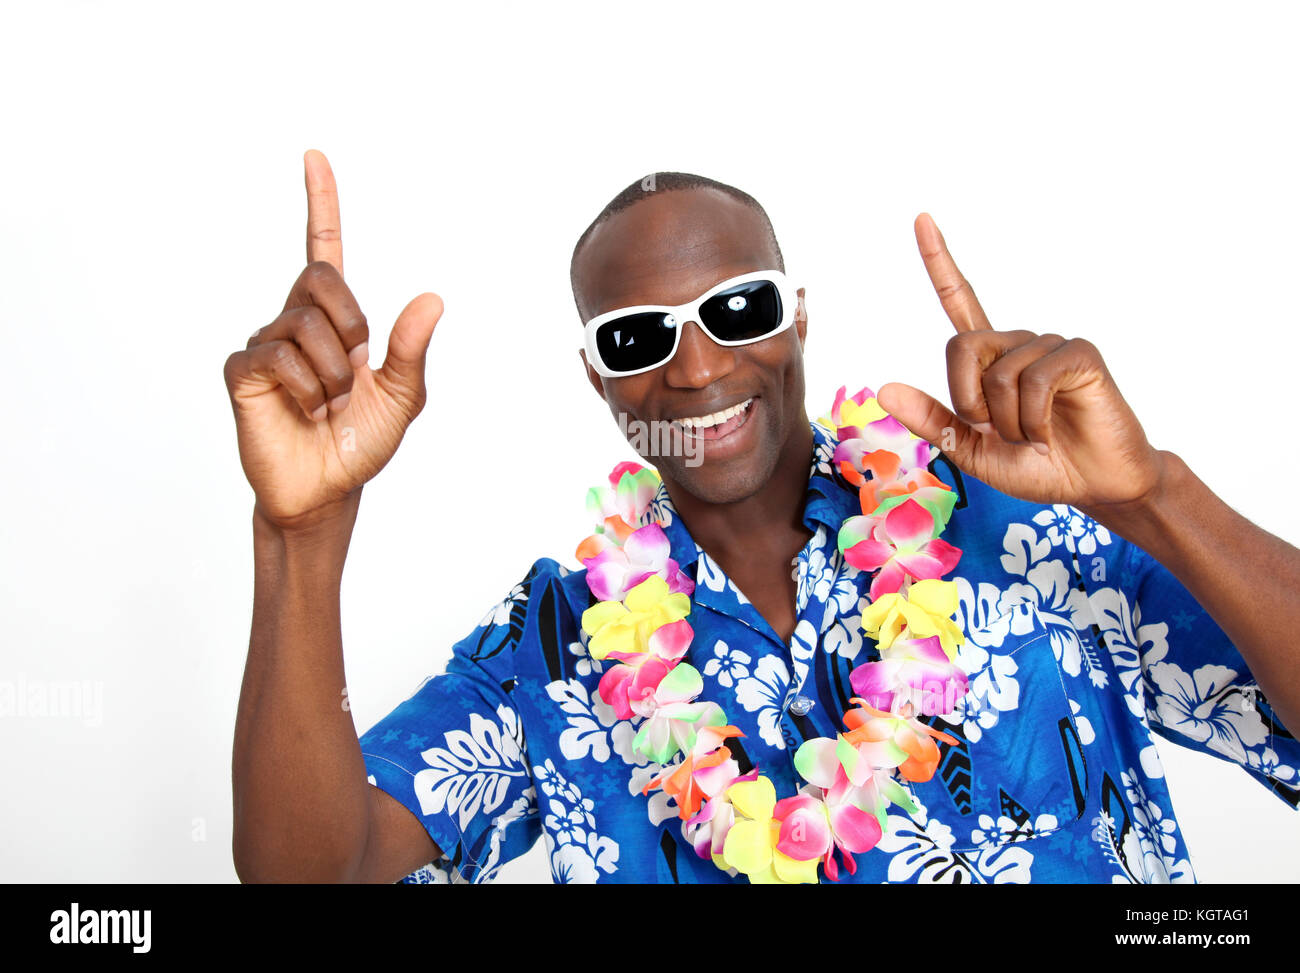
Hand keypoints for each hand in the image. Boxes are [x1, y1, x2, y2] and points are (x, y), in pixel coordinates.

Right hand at [223, 150, 442, 529]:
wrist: (327, 491)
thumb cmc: (361, 441)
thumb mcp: (403, 397)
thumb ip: (413, 350)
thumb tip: (432, 299)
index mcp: (335, 320)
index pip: (324, 249)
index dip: (321, 203)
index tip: (314, 156)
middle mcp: (296, 321)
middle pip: (322, 279)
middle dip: (351, 325)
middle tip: (354, 371)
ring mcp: (267, 344)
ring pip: (305, 326)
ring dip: (331, 374)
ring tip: (326, 404)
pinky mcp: (244, 372)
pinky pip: (278, 358)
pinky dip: (304, 388)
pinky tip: (303, 409)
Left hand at [876, 214, 1164, 513]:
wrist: (1095, 485)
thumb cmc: (1037, 465)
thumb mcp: (971, 450)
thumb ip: (931, 420)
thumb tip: (883, 389)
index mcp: (988, 360)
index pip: (959, 299)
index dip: (940, 260)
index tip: (921, 218)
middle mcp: (1016, 342)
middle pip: (960, 346)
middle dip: (969, 401)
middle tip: (999, 431)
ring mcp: (1048, 345)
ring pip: (998, 373)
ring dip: (1008, 421)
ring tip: (1034, 435)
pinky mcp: (1078, 354)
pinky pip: (1034, 378)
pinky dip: (1032, 418)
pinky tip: (1049, 431)